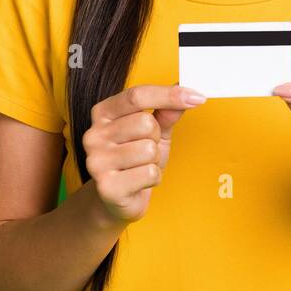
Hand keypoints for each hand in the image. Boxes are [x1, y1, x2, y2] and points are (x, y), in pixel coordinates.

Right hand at [84, 84, 205, 224]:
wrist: (116, 199)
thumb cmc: (135, 160)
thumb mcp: (154, 131)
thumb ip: (167, 111)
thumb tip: (187, 92)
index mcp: (103, 114)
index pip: (137, 95)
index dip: (169, 95)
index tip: (197, 97)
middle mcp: (93, 134)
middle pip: (145, 123)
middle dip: (155, 137)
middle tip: (145, 150)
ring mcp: (96, 161)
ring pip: (149, 149)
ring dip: (154, 160)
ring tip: (141, 166)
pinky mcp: (106, 186)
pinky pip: (149, 173)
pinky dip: (153, 178)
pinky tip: (139, 182)